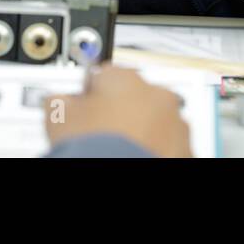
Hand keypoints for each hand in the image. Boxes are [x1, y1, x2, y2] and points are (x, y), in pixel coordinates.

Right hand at [45, 65, 191, 157]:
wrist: (114, 169)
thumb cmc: (91, 146)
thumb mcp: (59, 115)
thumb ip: (62, 98)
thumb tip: (58, 100)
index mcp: (126, 78)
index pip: (106, 74)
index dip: (92, 93)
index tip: (86, 107)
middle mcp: (158, 96)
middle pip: (137, 97)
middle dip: (122, 112)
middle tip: (103, 134)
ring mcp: (175, 124)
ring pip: (158, 122)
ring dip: (143, 132)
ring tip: (120, 151)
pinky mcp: (185, 150)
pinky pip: (170, 146)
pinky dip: (157, 151)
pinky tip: (136, 159)